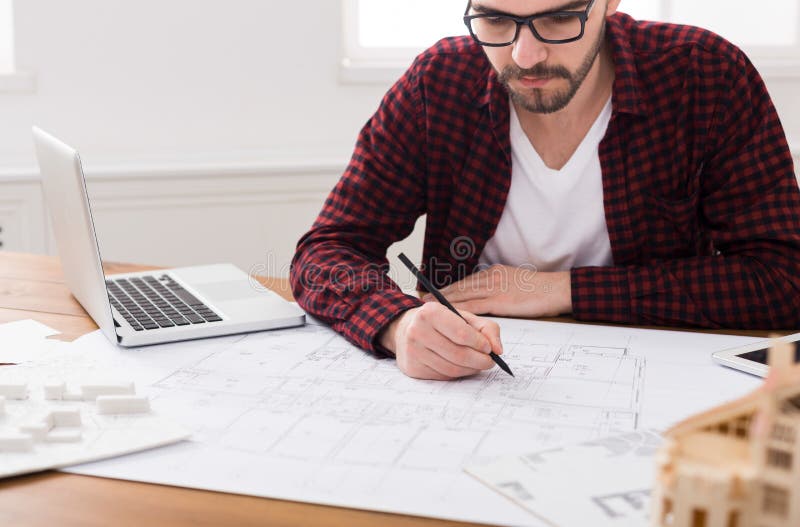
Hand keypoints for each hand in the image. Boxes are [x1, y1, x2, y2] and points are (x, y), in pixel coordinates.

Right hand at [378, 303, 502, 379]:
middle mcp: (417, 331)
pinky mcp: (412, 368)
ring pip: (451, 368)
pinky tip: (461, 367)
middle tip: (489, 361)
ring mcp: (413, 351)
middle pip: (458, 354)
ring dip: (470, 369)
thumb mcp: (463, 317)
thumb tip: (498, 350)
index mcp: (430, 312)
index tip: (489, 349)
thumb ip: (487, 329)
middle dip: (479, 360)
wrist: (406, 329)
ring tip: (478, 364)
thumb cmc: (440, 322)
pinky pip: (442, 376)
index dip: (479, 343)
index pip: (461, 333)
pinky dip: (457, 374)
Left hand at [425, 265, 571, 317]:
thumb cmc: (539, 290)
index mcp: (494, 272)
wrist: (556, 289)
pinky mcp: (500, 301)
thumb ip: (498, 288)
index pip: (466, 281)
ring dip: (444, 302)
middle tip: (423, 300)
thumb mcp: (514, 283)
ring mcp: (495, 288)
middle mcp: (491, 277)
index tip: (433, 292)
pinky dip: (460, 311)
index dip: (448, 288)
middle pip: (460, 287)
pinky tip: (449, 316)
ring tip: (428, 307)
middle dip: (440, 294)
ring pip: (463, 295)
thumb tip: (486, 300)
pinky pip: (475, 307)